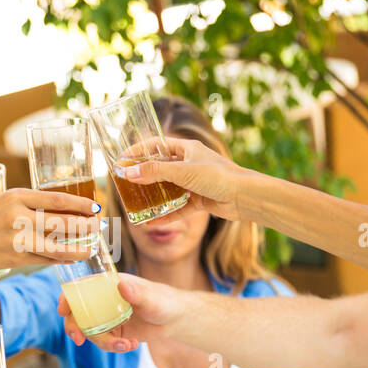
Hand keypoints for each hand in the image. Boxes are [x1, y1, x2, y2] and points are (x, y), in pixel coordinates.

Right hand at [0, 188, 100, 274]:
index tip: (95, 207)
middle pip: (61, 223)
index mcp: (14, 197)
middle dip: (84, 226)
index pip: (56, 199)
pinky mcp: (15, 260)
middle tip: (97, 227)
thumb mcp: (3, 203)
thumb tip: (64, 210)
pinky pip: (45, 260)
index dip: (80, 204)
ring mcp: (16, 241)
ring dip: (78, 248)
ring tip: (91, 248)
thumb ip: (29, 205)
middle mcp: (17, 217)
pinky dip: (61, 259)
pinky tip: (71, 257)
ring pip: (57, 246)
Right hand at [58, 274, 181, 350]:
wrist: (173, 319)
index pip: (80, 288)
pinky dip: (115, 347)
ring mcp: (106, 317)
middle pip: (77, 313)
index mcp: (108, 285)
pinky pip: (104, 342)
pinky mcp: (113, 332)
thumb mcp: (151, 298)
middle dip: (74, 327)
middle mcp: (103, 301)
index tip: (63, 309)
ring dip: (104, 342)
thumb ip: (137, 293)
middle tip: (78, 339)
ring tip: (127, 345)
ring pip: (90, 331)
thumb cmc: (164, 301)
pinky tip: (132, 345)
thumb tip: (121, 285)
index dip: (68, 297)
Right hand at [119, 136, 246, 220]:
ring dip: (153, 198)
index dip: (139, 151)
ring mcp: (195, 183)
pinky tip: (151, 222)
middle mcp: (190, 164)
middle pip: (160, 168)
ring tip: (135, 205)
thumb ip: (155, 172)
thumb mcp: (183, 171)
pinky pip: (178, 207)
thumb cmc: (218, 176)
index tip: (123, 160)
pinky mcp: (200, 200)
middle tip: (126, 185)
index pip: (157, 144)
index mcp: (187, 149)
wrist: (245, 197)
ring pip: (168, 190)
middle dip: (143, 177)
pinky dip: (165, 214)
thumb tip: (129, 173)